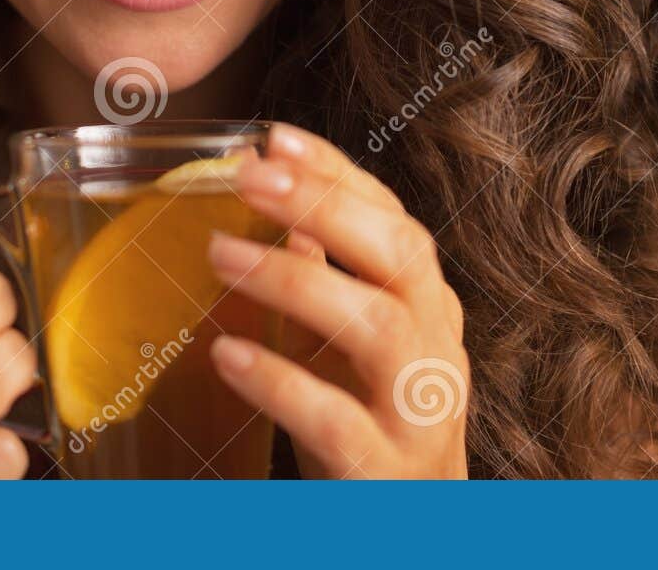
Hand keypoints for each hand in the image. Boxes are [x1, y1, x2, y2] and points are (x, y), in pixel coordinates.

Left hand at [206, 123, 469, 478]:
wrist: (411, 522)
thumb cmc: (372, 420)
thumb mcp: (345, 341)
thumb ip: (321, 274)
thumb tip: (273, 203)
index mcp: (427, 304)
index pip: (393, 219)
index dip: (338, 174)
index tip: (274, 136)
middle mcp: (437, 347)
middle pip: (402, 256)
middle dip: (326, 205)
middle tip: (249, 175)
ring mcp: (419, 410)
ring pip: (378, 330)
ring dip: (298, 282)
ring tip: (220, 254)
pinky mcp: (385, 472)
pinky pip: (338, 422)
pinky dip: (282, 383)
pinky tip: (227, 355)